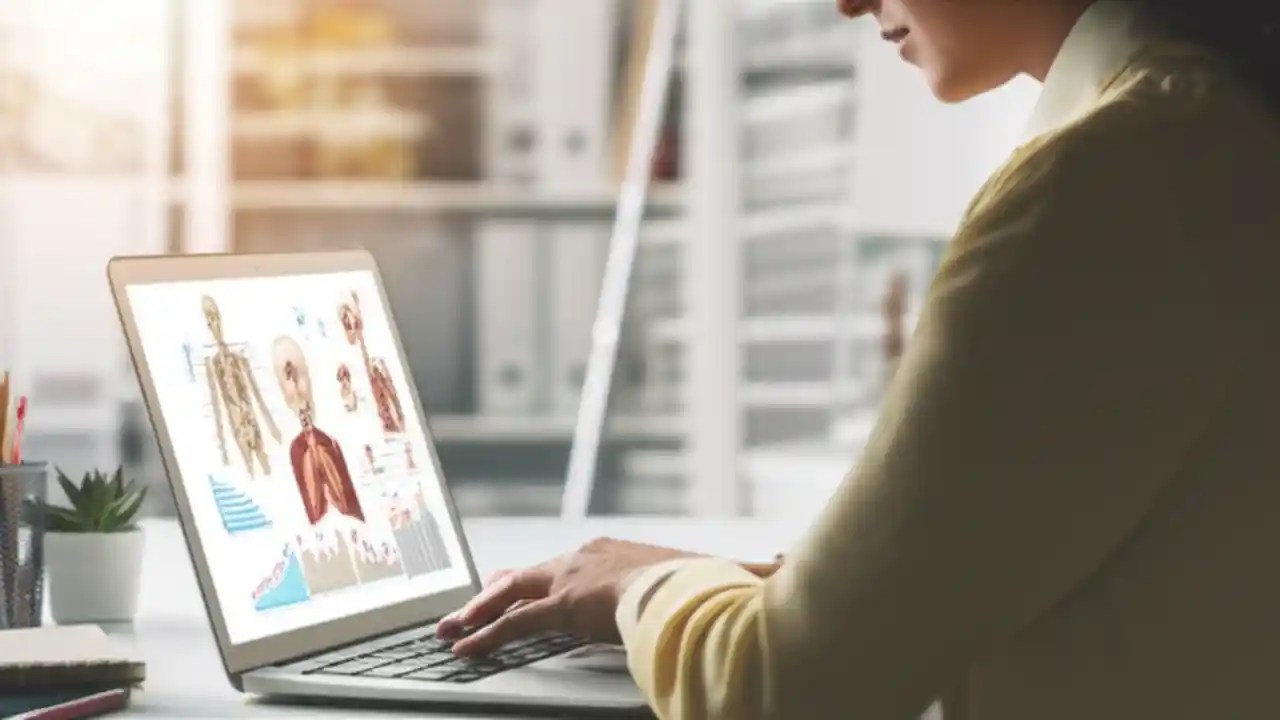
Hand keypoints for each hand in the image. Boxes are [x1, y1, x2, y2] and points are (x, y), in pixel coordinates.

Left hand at [437, 538, 699, 656]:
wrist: (692, 584)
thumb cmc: (697, 587)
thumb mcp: (679, 588)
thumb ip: (666, 593)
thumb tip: (690, 598)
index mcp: (609, 554)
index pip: (558, 568)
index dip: (533, 581)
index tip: (513, 585)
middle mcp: (583, 558)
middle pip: (526, 576)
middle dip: (492, 594)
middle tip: (465, 610)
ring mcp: (571, 579)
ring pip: (512, 595)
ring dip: (478, 614)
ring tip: (451, 630)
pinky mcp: (563, 606)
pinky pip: (516, 623)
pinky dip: (487, 635)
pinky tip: (466, 648)